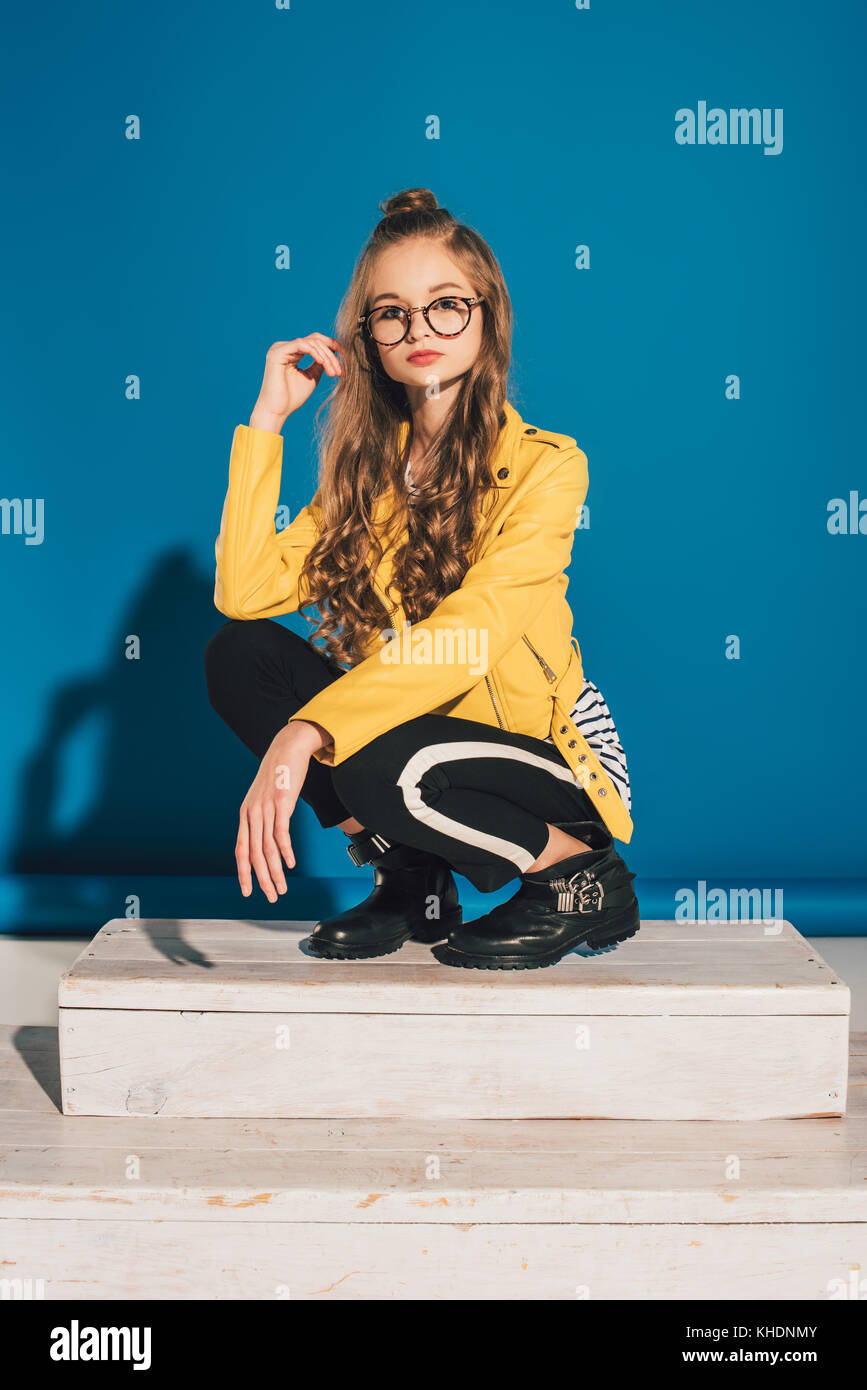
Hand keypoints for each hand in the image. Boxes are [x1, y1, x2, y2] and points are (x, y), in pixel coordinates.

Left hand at [235, 720, 325, 901]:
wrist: (288, 746)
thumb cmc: (278, 773)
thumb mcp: (265, 795)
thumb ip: (263, 814)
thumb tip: (267, 832)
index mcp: (245, 814)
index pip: (241, 850)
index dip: (243, 872)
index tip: (247, 891)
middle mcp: (251, 813)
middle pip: (254, 854)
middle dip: (261, 879)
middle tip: (271, 897)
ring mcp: (265, 808)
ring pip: (267, 848)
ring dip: (274, 872)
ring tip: (281, 888)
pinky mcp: (281, 803)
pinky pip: (281, 833)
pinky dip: (285, 851)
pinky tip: (289, 865)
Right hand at [250, 334, 342, 430]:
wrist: (277, 411)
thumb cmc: (292, 398)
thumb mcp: (311, 377)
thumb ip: (319, 364)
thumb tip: (333, 354)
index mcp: (292, 353)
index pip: (315, 342)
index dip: (331, 347)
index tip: (345, 358)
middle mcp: (285, 347)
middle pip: (314, 340)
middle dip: (331, 352)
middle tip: (340, 370)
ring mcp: (280, 348)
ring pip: (311, 342)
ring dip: (326, 356)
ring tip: (333, 372)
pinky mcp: (278, 352)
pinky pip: (301, 344)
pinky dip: (315, 352)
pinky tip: (323, 362)